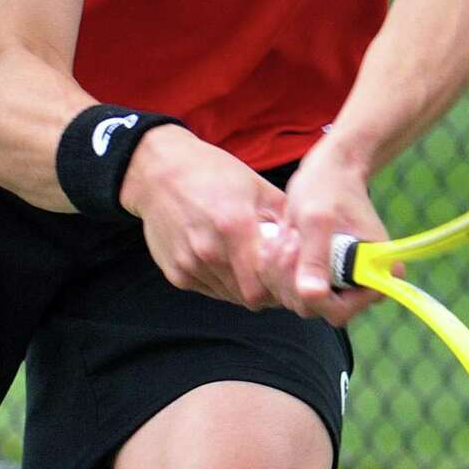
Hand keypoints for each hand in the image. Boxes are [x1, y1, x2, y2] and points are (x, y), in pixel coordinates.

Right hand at [121, 125, 284, 310]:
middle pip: (249, 296)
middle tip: (273, 274)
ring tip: (248, 263)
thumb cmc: (211, 173)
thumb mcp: (255, 185)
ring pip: (229, 296)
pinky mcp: (175, 272)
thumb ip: (284, 216)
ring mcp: (189, 264)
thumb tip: (309, 242)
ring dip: (244, 287)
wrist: (158, 171)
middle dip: (266, 291)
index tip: (288, 278)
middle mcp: (209, 251)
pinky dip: (222, 282)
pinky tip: (224, 259)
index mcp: (235, 227)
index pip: (265, 285)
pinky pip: (209, 289)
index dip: (280, 287)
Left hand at [262, 136, 389, 325]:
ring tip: (287, 234)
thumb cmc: (328, 187)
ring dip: (281, 269)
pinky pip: (287, 288)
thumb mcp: (317, 218)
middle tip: (291, 239)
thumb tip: (311, 296)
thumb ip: (315, 256)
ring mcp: (336, 281)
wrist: (328, 170)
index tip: (301, 256)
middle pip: (316, 308)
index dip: (316, 296)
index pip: (343, 310)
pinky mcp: (317, 276)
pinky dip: (275, 267)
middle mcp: (358, 283)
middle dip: (292, 276)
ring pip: (297, 300)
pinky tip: (281, 239)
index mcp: (373, 272)